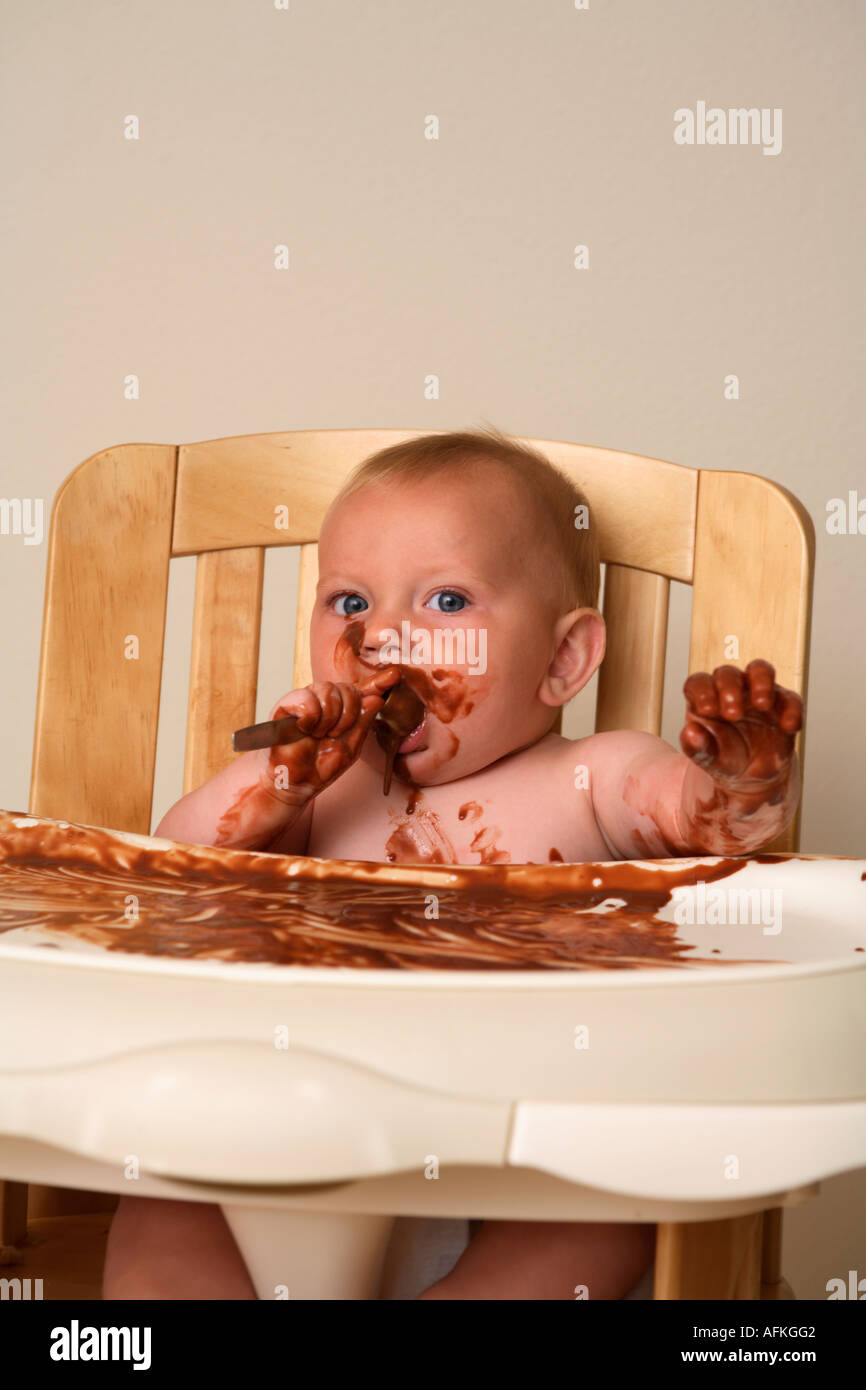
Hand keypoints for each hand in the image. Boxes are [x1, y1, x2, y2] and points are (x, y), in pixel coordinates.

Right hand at [260, 666, 400, 804]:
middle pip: (347, 687)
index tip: (395, 676)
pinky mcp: (286, 704)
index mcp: (343, 710)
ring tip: (319, 734)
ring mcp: (306, 700)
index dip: (378, 682)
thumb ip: (363, 723)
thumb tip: (376, 699)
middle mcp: (325, 701)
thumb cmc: (319, 766)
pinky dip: (310, 716)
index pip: (362, 691)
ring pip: (328, 689)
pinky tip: (305, 728)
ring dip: (329, 718)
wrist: (296, 783)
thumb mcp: (350, 748)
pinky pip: (306, 698)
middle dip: (348, 714)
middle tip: (335, 733)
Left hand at [680, 659, 802, 781]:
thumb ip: (697, 747)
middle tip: (733, 714)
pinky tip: (788, 726)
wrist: (751, 776)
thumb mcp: (708, 758)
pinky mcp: (783, 704)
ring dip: (761, 683)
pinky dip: (791, 710)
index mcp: (705, 699)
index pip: (698, 683)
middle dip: (729, 689)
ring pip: (760, 670)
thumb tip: (691, 733)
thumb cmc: (723, 758)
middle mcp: (730, 690)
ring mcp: (757, 693)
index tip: (707, 710)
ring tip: (761, 704)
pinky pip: (790, 698)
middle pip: (727, 673)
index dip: (701, 692)